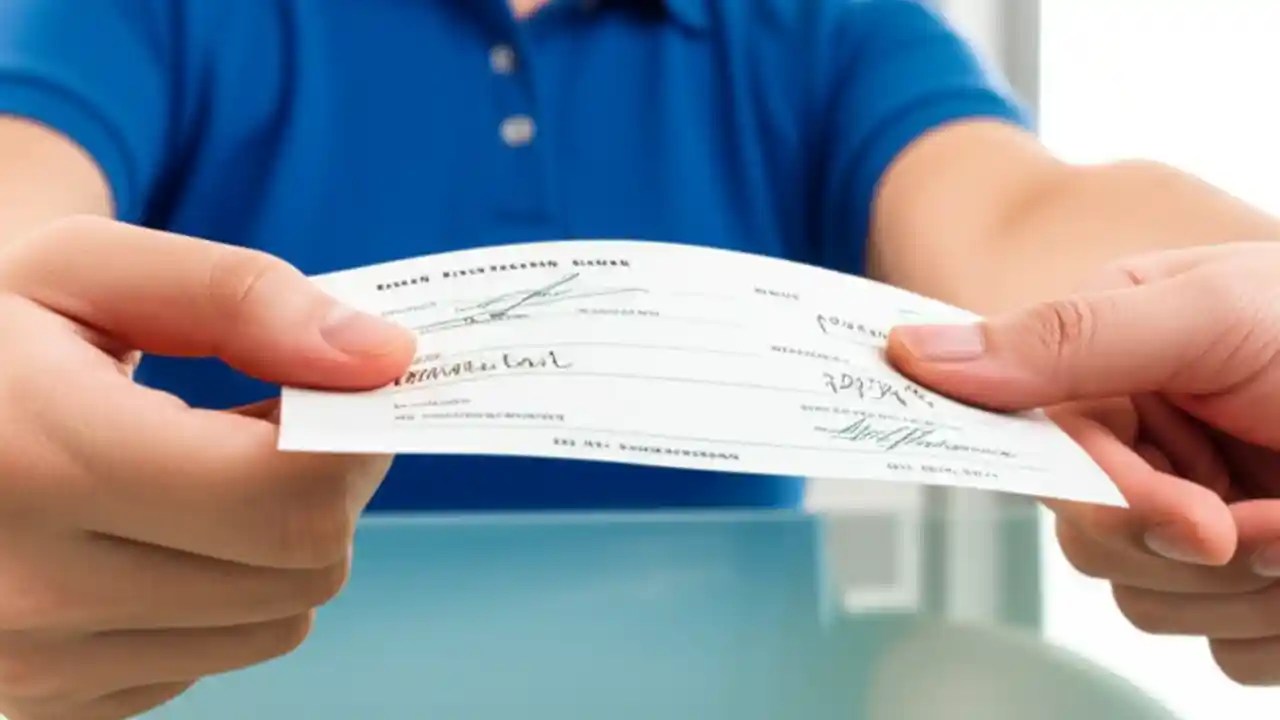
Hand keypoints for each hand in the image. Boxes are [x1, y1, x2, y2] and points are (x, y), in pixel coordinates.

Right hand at [0, 217, 413, 718]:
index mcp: (36, 461)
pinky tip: (160, 532)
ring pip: (277, 624)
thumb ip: (243, 298)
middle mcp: (29, 590)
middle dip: (325, 486)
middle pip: (302, 569)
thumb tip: (384, 357)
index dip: (350, 438)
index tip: (344, 388)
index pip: (286, 498)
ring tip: (208, 471)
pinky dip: (223, 595)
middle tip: (276, 422)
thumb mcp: (91, 270)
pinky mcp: (50, 702)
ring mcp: (36, 665)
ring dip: (280, 543)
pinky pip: (215, 659)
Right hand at [886, 243, 1279, 684]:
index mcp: (1107, 368)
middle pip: (1094, 546)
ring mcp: (1188, 525)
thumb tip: (912, 353)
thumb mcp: (1211, 315)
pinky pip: (1220, 650)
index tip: (1199, 517)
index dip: (1114, 497)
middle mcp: (1137, 450)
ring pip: (1155, 606)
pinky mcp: (1237, 594)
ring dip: (1260, 586)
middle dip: (1203, 545)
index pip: (1045, 453)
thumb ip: (1060, 340)